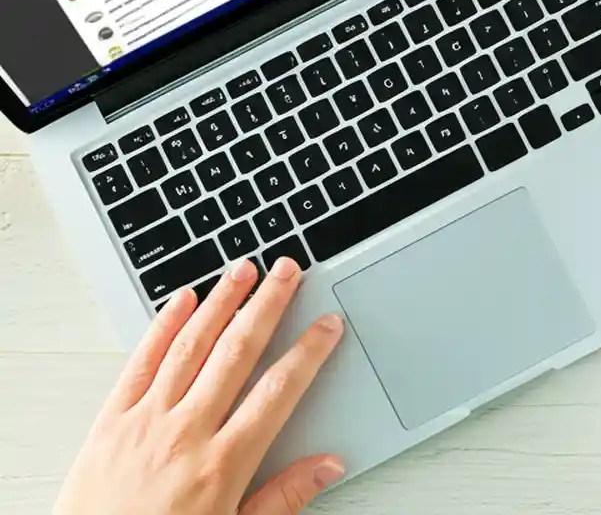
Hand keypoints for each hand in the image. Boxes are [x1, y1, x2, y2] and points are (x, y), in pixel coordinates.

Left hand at [55, 258, 345, 514]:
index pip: (278, 392)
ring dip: (220, 302)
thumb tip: (328, 465)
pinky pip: (141, 362)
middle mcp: (185, 433)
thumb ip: (284, 497)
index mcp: (223, 464)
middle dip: (267, 305)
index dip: (308, 353)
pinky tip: (182, 301)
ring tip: (241, 270)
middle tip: (286, 271)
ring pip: (191, 346)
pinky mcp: (110, 420)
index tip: (326, 326)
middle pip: (237, 353)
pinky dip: (162, 326)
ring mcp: (145, 421)